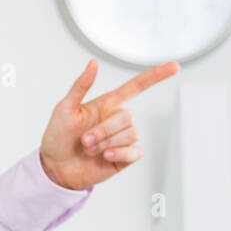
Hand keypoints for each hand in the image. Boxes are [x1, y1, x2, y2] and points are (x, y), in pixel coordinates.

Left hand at [39, 58, 179, 189]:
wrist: (55, 168)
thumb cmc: (57, 137)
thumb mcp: (64, 109)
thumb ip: (80, 86)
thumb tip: (93, 63)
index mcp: (107, 104)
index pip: (137, 87)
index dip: (156, 76)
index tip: (175, 66)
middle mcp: (118, 120)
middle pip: (128, 117)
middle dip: (104, 130)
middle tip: (84, 141)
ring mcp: (122, 139)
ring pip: (131, 134)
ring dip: (107, 143)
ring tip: (90, 150)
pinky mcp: (125, 158)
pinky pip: (135, 152)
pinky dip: (120, 154)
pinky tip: (105, 157)